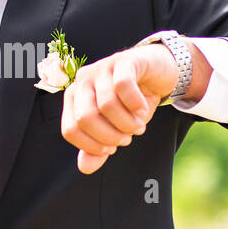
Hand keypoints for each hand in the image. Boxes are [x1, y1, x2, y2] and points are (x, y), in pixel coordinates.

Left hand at [60, 41, 205, 173]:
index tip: (111, 148)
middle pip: (85, 118)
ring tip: (138, 126)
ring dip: (126, 123)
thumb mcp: (115, 128)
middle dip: (110, 136)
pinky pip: (123, 86)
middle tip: (127, 138)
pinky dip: (136, 105)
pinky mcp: (124, 60)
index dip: (92, 146)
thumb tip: (84, 168)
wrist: (157, 73)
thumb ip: (99, 148)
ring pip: (106, 105)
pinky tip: (143, 111)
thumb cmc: (131, 101)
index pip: (70, 130)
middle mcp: (83, 81)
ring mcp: (102, 68)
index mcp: (74, 98)